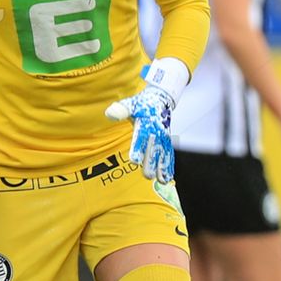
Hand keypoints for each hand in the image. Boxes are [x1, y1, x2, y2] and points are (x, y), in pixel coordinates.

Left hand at [104, 57, 189, 182]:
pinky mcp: (167, 142)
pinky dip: (169, 166)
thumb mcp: (130, 104)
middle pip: (153, 151)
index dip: (138, 150)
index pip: (140, 139)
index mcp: (145, 124)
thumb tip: (110, 113)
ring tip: (161, 180)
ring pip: (163, 155)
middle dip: (150, 164)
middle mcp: (155, 133)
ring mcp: (163, 138)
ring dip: (162, 168)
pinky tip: (168, 177)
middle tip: (147, 175)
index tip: (134, 161)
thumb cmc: (142, 104)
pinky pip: (169, 155)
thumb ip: (121, 110)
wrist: (160, 100)